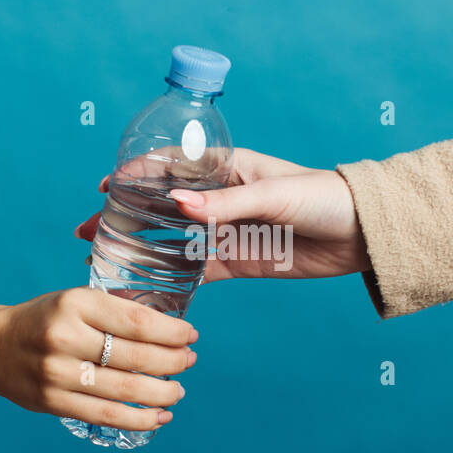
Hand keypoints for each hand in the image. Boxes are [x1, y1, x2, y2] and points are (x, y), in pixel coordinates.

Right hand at [0, 288, 196, 430]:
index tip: (191, 336)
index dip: (172, 332)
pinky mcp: (53, 402)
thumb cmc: (43, 321)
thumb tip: (169, 330)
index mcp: (76, 303)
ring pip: (126, 390)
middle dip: (173, 362)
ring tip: (178, 391)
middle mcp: (66, 336)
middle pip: (137, 357)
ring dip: (162, 393)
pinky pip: (106, 415)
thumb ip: (114, 312)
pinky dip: (139, 419)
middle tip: (189, 362)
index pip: (138, 321)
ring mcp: (58, 372)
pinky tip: (159, 416)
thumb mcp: (75, 300)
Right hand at [75, 148, 368, 281]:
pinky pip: (196, 272)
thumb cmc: (324, 198)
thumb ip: (224, 203)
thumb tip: (175, 203)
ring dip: (140, 248)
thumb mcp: (273, 195)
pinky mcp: (237, 262)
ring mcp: (226, 231)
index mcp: (228, 168)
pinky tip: (141, 287)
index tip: (105, 188)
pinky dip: (170, 280)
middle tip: (89, 230)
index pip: (172, 165)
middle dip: (125, 216)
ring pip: (172, 241)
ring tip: (104, 258)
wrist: (363, 234)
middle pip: (162, 206)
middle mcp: (221, 199)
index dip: (135, 175)